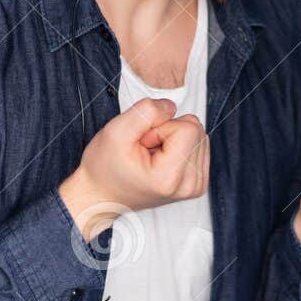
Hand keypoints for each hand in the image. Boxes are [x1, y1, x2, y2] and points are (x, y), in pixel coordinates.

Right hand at [59, 98, 209, 239]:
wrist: (102, 194)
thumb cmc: (105, 169)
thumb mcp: (116, 131)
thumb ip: (147, 111)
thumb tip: (171, 106)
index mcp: (170, 178)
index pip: (189, 128)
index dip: (161, 127)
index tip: (144, 144)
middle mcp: (189, 186)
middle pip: (196, 130)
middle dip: (167, 132)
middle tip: (145, 150)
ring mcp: (195, 186)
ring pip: (197, 136)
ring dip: (172, 140)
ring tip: (150, 155)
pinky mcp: (198, 182)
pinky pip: (197, 145)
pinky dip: (177, 147)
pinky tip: (160, 159)